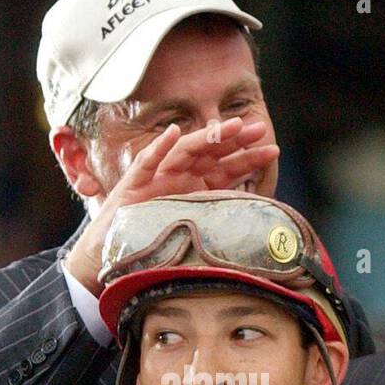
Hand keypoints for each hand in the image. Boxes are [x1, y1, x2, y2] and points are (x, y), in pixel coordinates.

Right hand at [64, 117, 279, 295]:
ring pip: (183, 152)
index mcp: (194, 187)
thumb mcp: (193, 232)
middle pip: (209, 154)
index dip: (248, 159)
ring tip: (227, 127)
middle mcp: (177, 177)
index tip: (273, 150)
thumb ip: (218, 219)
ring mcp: (155, 178)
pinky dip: (158, 149)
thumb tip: (257, 220)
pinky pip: (145, 163)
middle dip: (234, 140)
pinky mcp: (132, 185)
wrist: (111, 257)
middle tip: (259, 129)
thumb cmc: (153, 245)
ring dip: (205, 138)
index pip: (225, 169)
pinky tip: (172, 135)